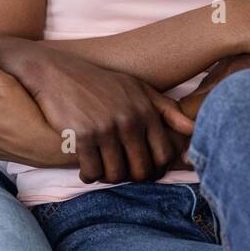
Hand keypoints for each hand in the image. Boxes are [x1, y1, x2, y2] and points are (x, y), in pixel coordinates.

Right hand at [0, 40, 195, 184]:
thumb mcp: (137, 88)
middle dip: (132, 176)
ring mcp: (105, 128)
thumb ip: (167, 109)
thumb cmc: (100, 83)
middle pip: (141, 169)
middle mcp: (128, 119)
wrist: (56, 73)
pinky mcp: (81, 136)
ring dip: (109, 177)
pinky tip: (86, 168)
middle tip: (120, 171)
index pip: (164, 154)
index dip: (156, 167)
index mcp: (145, 110)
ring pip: (116, 174)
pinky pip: (91, 171)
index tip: (143, 168)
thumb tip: (193, 129)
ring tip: (103, 169)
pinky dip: (89, 175)